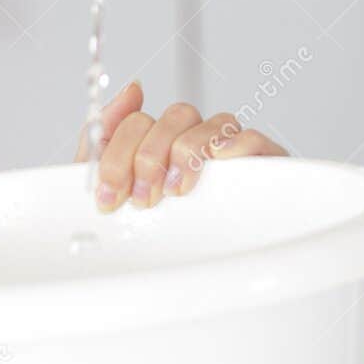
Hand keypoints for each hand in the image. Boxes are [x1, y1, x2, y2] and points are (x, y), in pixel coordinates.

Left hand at [74, 81, 286, 211]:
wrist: (188, 275)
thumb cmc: (148, 228)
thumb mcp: (110, 185)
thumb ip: (104, 133)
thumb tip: (131, 88)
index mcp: (156, 143)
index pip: (138, 120)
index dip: (119, 154)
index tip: (110, 193)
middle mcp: (191, 141)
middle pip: (175, 117)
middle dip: (149, 158)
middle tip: (143, 199)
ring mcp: (225, 152)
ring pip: (212, 123)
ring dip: (186, 154)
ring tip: (175, 191)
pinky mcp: (258, 165)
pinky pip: (253, 139)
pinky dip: (235, 145)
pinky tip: (217, 161)